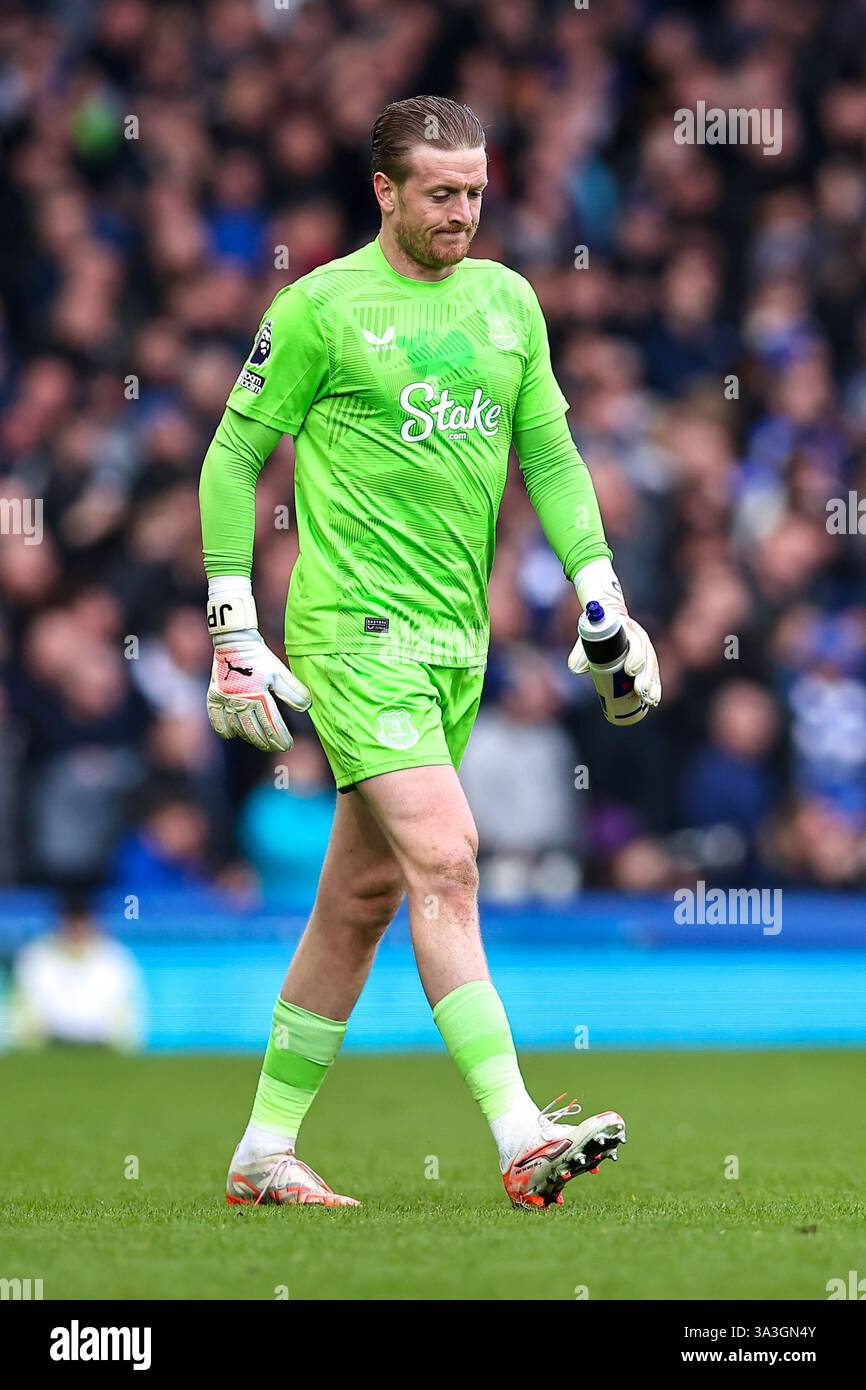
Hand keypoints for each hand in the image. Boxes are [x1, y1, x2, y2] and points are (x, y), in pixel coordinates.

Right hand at [207, 629, 310, 751]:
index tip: (288, 745)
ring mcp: (224, 699)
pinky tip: (233, 734)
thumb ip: (292, 691)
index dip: (280, 737)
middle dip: (267, 742)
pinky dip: (224, 729)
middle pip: (254, 730)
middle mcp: (239, 699)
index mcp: (257, 694)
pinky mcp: (214, 695)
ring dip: (249, 737)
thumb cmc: (259, 656)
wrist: (234, 641)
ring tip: (260, 741)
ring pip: (237, 727)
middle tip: (276, 747)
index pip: (271, 723)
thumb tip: (306, 707)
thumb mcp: (279, 672)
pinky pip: (216, 719)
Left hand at [568, 614, 661, 707]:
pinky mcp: (647, 661)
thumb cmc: (597, 629)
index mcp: (628, 629)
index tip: (629, 671)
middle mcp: (640, 638)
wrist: (609, 619)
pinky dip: (655, 687)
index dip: (635, 656)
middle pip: (647, 657)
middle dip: (645, 676)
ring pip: (652, 667)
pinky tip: (653, 701)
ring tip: (649, 700)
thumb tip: (576, 669)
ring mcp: (645, 649)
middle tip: (640, 691)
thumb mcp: (588, 636)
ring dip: (652, 684)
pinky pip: (653, 674)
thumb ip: (581, 652)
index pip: (636, 641)